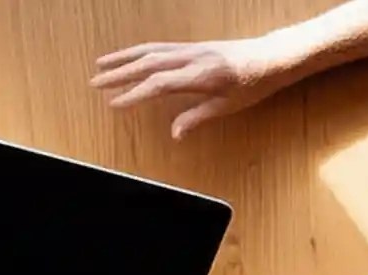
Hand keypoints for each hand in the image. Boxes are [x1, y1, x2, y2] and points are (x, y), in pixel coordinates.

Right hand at [91, 36, 303, 138]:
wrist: (272, 57)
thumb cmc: (253, 85)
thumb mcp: (227, 107)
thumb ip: (197, 118)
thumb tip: (174, 134)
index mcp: (201, 75)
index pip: (159, 84)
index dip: (135, 94)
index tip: (115, 105)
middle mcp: (192, 58)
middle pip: (149, 63)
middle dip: (119, 73)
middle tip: (95, 83)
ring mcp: (191, 49)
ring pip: (151, 50)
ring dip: (124, 58)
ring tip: (101, 65)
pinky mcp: (192, 47)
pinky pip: (160, 46)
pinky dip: (140, 52)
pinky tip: (129, 58)